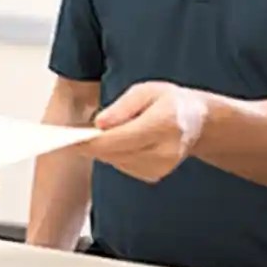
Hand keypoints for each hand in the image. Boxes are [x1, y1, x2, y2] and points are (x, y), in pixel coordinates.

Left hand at [77, 81, 209, 182]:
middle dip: (91, 146)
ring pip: (117, 162)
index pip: (121, 138)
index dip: (91, 141)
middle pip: (116, 153)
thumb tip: (99, 124)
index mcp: (164, 123)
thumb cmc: (170, 101)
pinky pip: (124, 166)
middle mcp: (166, 150)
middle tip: (69, 137)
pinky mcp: (156, 175)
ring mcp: (162, 167)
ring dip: (103, 150)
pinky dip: (115, 155)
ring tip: (96, 134)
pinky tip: (118, 141)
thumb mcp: (145, 90)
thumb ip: (122, 107)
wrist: (198, 122)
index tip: (67, 140)